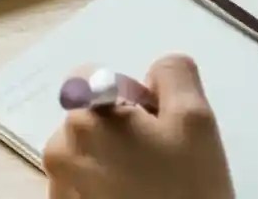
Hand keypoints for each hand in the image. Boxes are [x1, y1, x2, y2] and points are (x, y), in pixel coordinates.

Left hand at [43, 55, 233, 198]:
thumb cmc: (187, 191)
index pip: (92, 76)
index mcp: (84, 117)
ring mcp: (61, 188)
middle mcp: (61, 150)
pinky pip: (85, 185)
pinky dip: (107, 188)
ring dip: (115, 159)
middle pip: (89, 116)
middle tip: (162, 157)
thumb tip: (156, 69)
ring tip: (153, 185)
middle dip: (122, 127)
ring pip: (88, 153)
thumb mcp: (196, 121)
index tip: (154, 121)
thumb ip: (174, 74)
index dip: (128, 92)